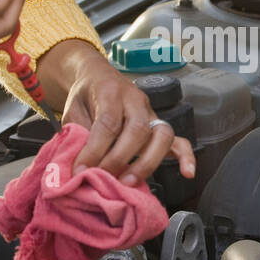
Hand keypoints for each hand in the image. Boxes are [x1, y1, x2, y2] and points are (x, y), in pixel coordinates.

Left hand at [60, 54, 195, 186]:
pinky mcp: (159, 126)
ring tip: (130, 183)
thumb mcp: (72, 110)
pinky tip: (187, 173)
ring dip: (147, 163)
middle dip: (120, 159)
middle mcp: (135, 100)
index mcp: (110, 92)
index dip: (94, 150)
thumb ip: (76, 133)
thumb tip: (78, 164)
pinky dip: (185, 157)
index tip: (81, 171)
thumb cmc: (85, 96)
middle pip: (137, 130)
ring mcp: (151, 113)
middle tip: (104, 178)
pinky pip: (179, 140)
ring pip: (161, 135)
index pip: (108, 123)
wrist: (98, 77)